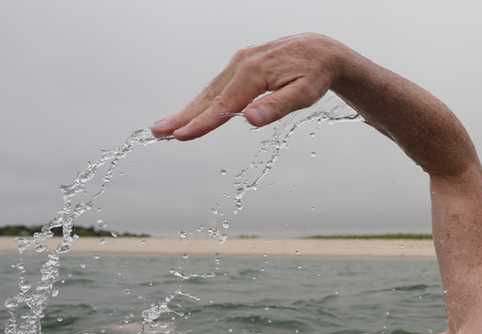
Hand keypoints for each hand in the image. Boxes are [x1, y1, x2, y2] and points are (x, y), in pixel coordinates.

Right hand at [151, 33, 342, 140]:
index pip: (223, 105)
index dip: (201, 123)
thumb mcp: (304, 94)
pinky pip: (218, 85)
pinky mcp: (242, 64)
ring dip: (188, 109)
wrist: (321, 50)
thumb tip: (249, 120)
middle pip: (208, 97)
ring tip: (167, 126)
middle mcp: (241, 64)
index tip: (181, 135)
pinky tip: (194, 111)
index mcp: (253, 73)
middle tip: (159, 131)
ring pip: (210, 90)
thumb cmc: (315, 73)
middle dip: (183, 116)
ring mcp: (240, 62)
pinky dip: (203, 99)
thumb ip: (276, 107)